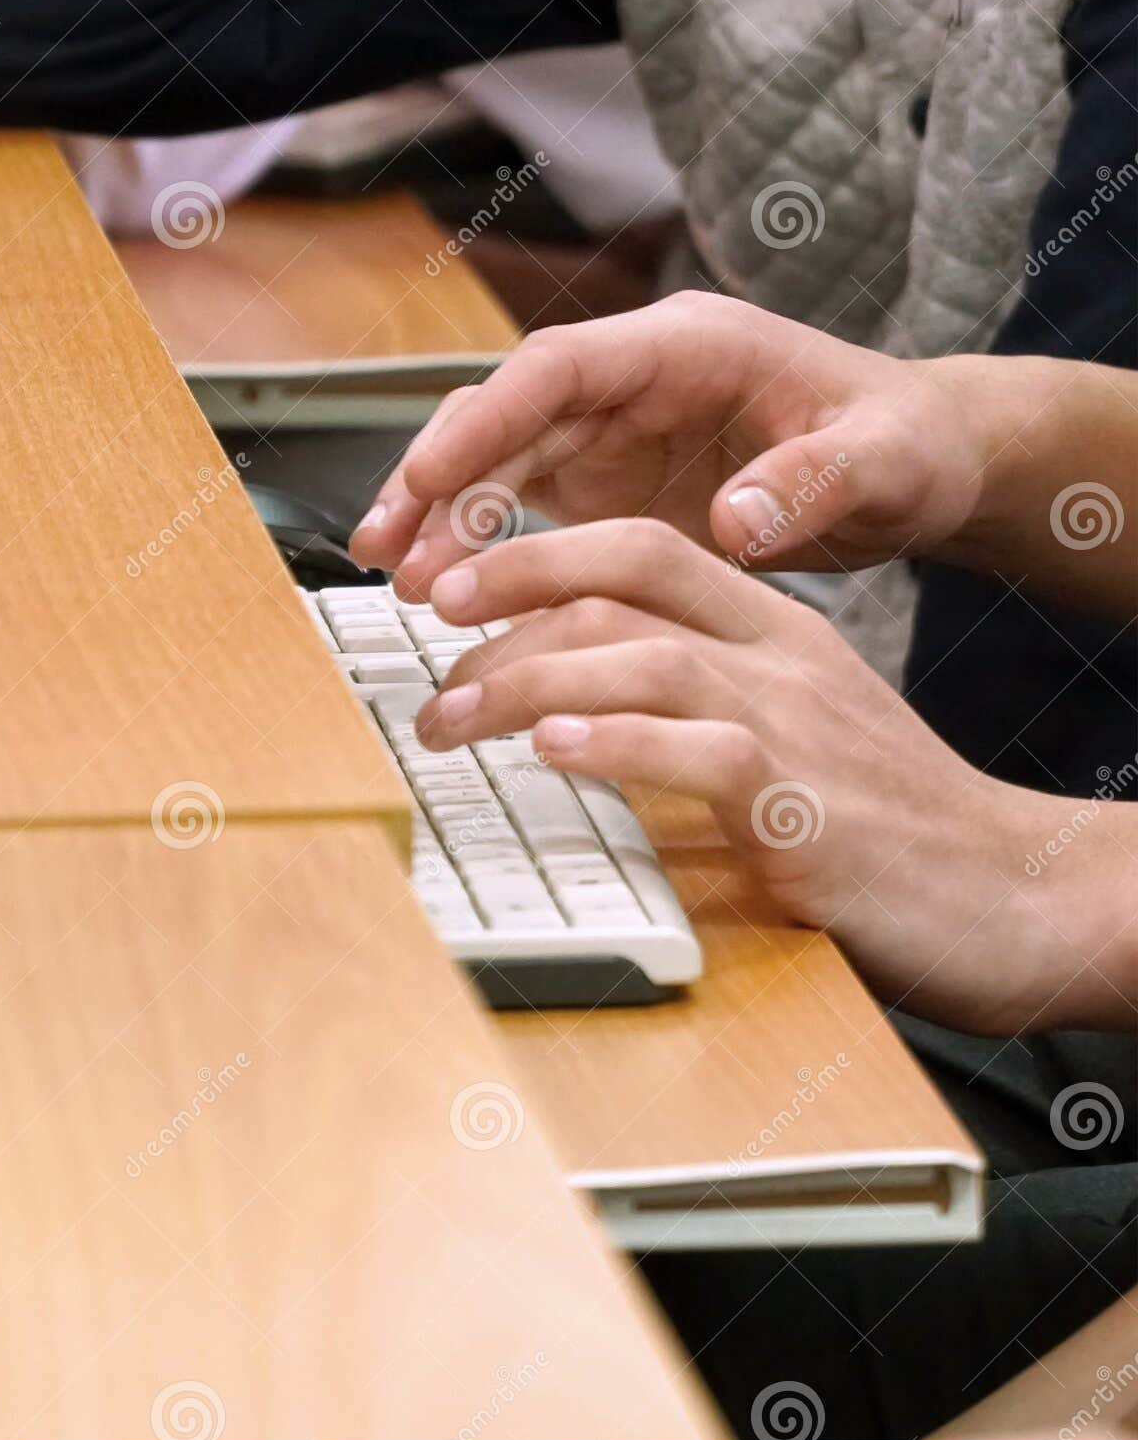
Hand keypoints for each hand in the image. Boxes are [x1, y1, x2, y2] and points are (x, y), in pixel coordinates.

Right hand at [351, 291, 990, 602]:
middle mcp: (634, 378)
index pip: (558, 369)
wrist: (915, 463)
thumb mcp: (882, 462)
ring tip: (390, 573)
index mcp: (687, 347)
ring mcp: (615, 428)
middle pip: (506, 412)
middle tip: (383, 543)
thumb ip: (814, 483)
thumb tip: (734, 520)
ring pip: (500, 458)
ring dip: (441, 511)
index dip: (485, 420)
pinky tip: (443, 586)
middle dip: (436, 471)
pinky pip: (523, 502)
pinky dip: (480, 540)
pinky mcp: (611, 479)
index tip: (426, 478)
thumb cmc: (903, 445)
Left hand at [411, 518, 1124, 1034]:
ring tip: (448, 719)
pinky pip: (696, 750)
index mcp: (772, 629)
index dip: (532, 556)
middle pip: (621, 583)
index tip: (451, 591)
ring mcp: (792, 724)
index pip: (639, 550)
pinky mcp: (802, 803)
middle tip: (426, 657)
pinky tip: (550, 754)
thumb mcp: (790, 732)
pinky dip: (613, 746)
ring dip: (522, 685)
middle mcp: (777, 656)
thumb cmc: (885, 820)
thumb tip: (562, 716)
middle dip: (503, 606)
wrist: (1012, 889)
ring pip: (637, 657)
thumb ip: (691, 704)